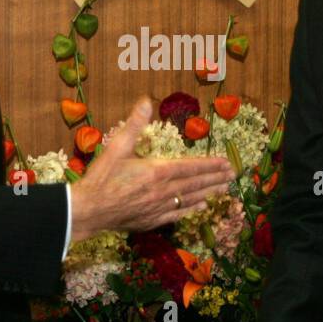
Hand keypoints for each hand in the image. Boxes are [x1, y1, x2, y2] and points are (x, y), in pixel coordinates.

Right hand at [69, 98, 234, 242]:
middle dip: (215, 178)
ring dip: (209, 192)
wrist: (88, 211)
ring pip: (190, 198)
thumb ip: (134, 124)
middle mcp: (162, 191)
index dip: (210, 164)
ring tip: (225, 189)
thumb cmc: (100, 178)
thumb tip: (146, 102)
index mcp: (156, 171)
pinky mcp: (152, 219)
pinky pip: (178, 213)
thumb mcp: (115, 147)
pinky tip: (201, 206)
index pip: (190, 166)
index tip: (226, 162)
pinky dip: (192, 209)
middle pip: (195, 183)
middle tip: (233, 174)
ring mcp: (158, 207)